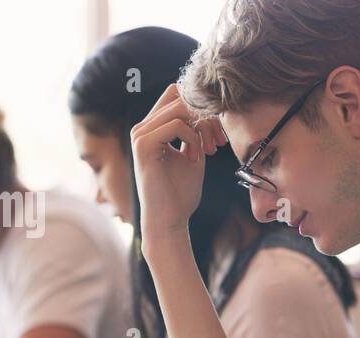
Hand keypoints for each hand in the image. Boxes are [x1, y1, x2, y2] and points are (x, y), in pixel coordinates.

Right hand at [129, 82, 226, 244]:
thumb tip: (208, 110)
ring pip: (179, 108)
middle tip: (219, 142)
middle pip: (179, 95)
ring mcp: (140, 134)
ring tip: (210, 151)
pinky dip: (193, 138)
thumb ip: (196, 132)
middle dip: (206, 115)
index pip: (177, 95)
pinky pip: (176, 125)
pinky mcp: (143, 145)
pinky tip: (197, 158)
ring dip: (203, 128)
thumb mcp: (193, 155)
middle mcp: (142, 127)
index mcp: (152, 128)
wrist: (169, 220)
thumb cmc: (181, 193)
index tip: (219, 136)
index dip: (203, 108)